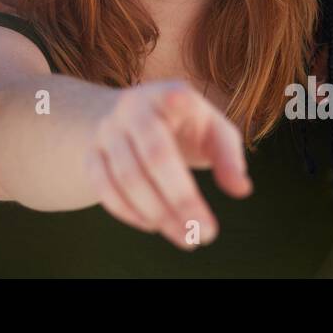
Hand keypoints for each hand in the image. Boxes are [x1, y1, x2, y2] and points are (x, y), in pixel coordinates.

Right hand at [83, 82, 251, 249]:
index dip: (182, 113)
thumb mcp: (214, 129)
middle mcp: (133, 107)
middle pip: (154, 156)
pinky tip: (153, 226)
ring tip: (185, 238)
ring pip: (126, 177)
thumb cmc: (185, 126)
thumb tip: (240, 189)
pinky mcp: (91, 153)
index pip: (175, 102)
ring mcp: (107, 129)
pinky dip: (127, 211)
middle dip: (180, 200)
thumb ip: (229, 156)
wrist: (131, 116)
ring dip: (156, 213)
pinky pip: (102, 186)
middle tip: (205, 235)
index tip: (201, 137)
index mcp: (169, 94)